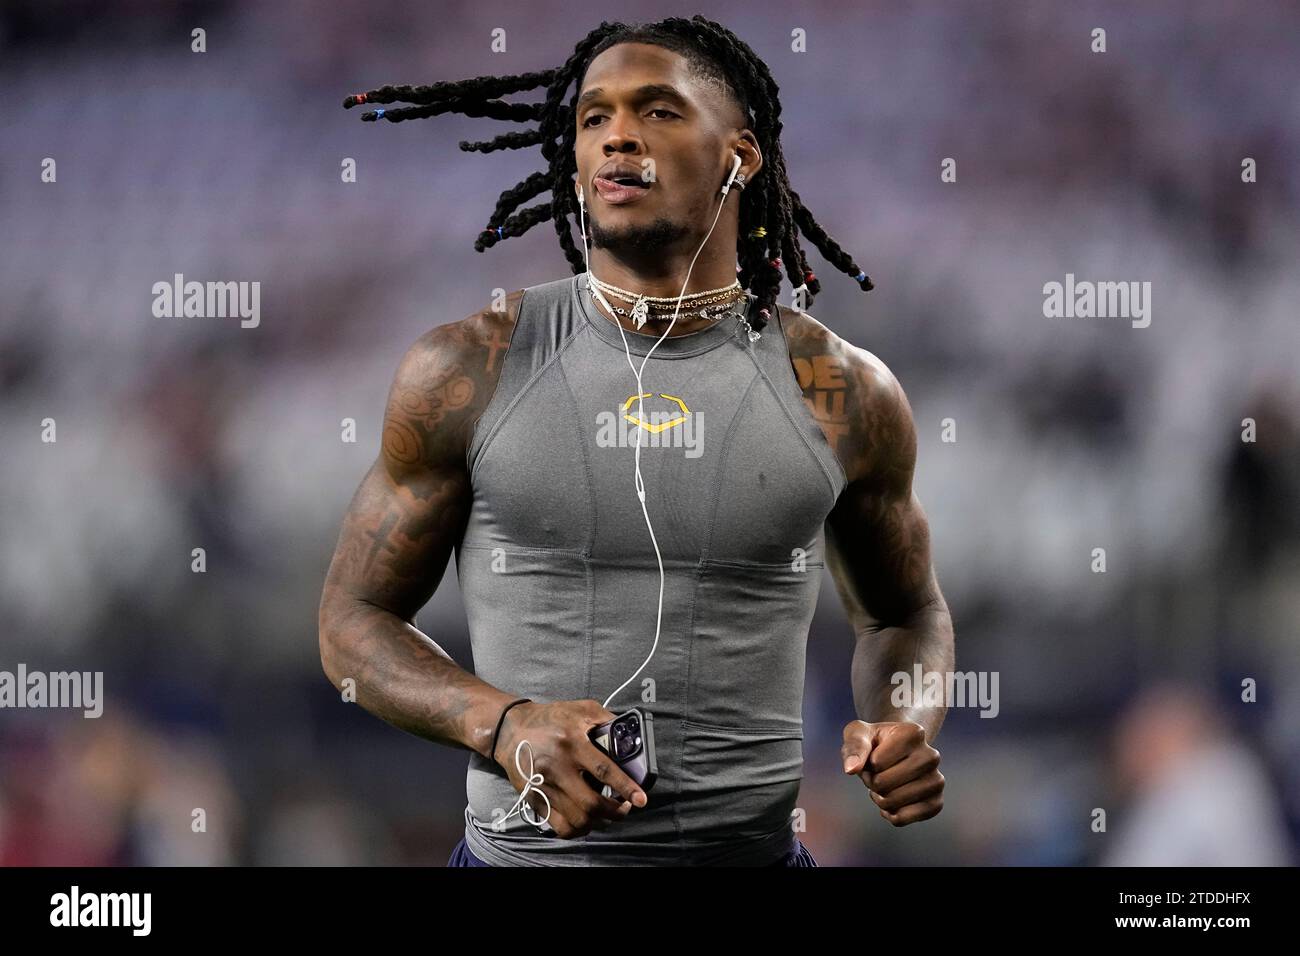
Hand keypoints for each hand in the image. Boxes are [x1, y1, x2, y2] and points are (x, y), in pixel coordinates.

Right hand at [496, 699, 648, 837]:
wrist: (511, 729)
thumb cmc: (550, 718)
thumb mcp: (581, 708)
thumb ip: (606, 719)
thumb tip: (630, 736)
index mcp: (572, 742)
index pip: (604, 770)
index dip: (625, 787)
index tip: (641, 799)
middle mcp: (558, 767)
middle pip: (591, 803)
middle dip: (615, 811)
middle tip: (625, 808)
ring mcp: (544, 786)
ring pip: (577, 819)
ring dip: (598, 822)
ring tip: (606, 814)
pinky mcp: (535, 799)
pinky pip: (559, 826)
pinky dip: (577, 830)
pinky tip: (585, 820)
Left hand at [841, 719, 943, 825]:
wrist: (895, 752)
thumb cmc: (874, 741)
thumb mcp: (858, 733)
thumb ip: (854, 746)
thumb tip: (852, 769)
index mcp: (914, 733)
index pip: (876, 762)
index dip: (867, 764)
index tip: (873, 756)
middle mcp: (931, 756)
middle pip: (883, 784)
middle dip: (871, 782)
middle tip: (877, 773)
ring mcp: (937, 781)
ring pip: (892, 803)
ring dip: (879, 798)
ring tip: (885, 785)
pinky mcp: (936, 803)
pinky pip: (902, 819)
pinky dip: (890, 814)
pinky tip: (892, 801)